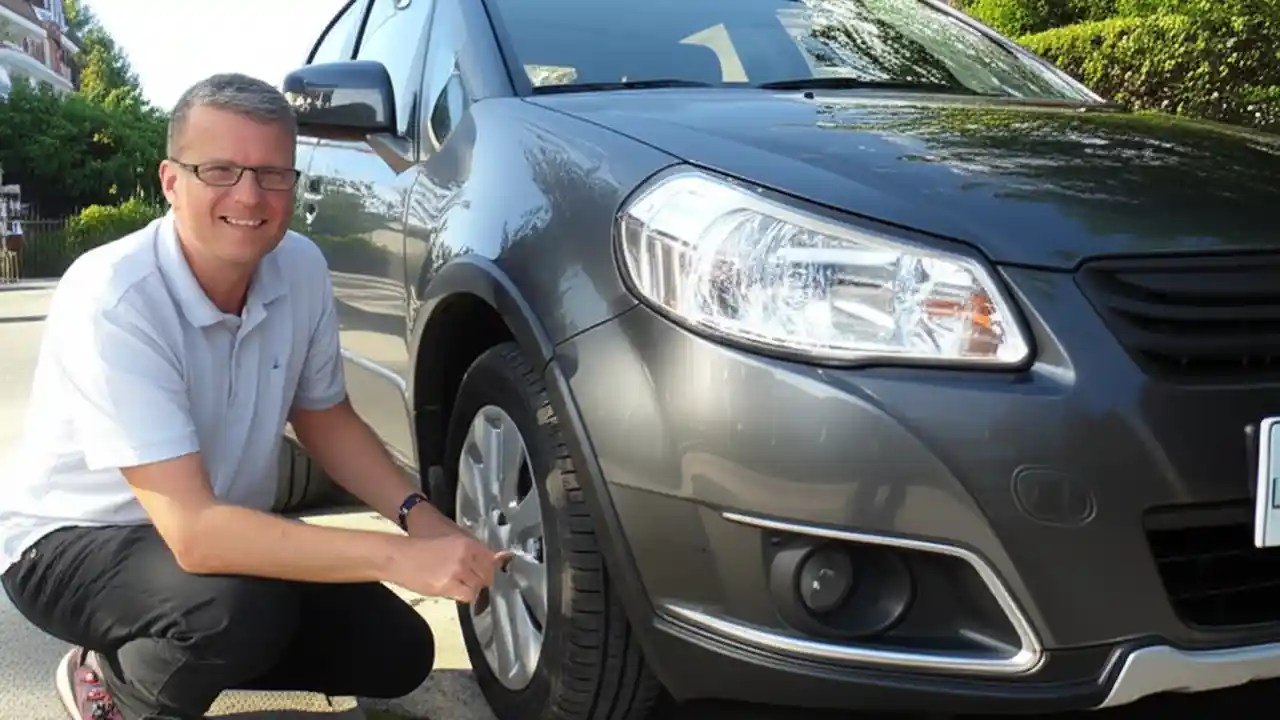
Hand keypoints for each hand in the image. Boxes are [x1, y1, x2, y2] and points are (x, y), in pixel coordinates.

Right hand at [389, 531, 509, 602]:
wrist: (400, 557)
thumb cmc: (422, 548)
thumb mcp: (450, 541)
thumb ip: (474, 550)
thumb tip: (500, 558)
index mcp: (467, 543)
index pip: (491, 559)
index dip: (489, 567)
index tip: (484, 572)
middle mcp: (465, 556)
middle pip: (487, 574)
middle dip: (481, 579)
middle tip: (469, 579)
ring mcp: (457, 571)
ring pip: (479, 586)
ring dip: (472, 587)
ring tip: (458, 584)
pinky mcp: (447, 585)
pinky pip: (467, 595)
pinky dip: (464, 595)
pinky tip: (454, 590)